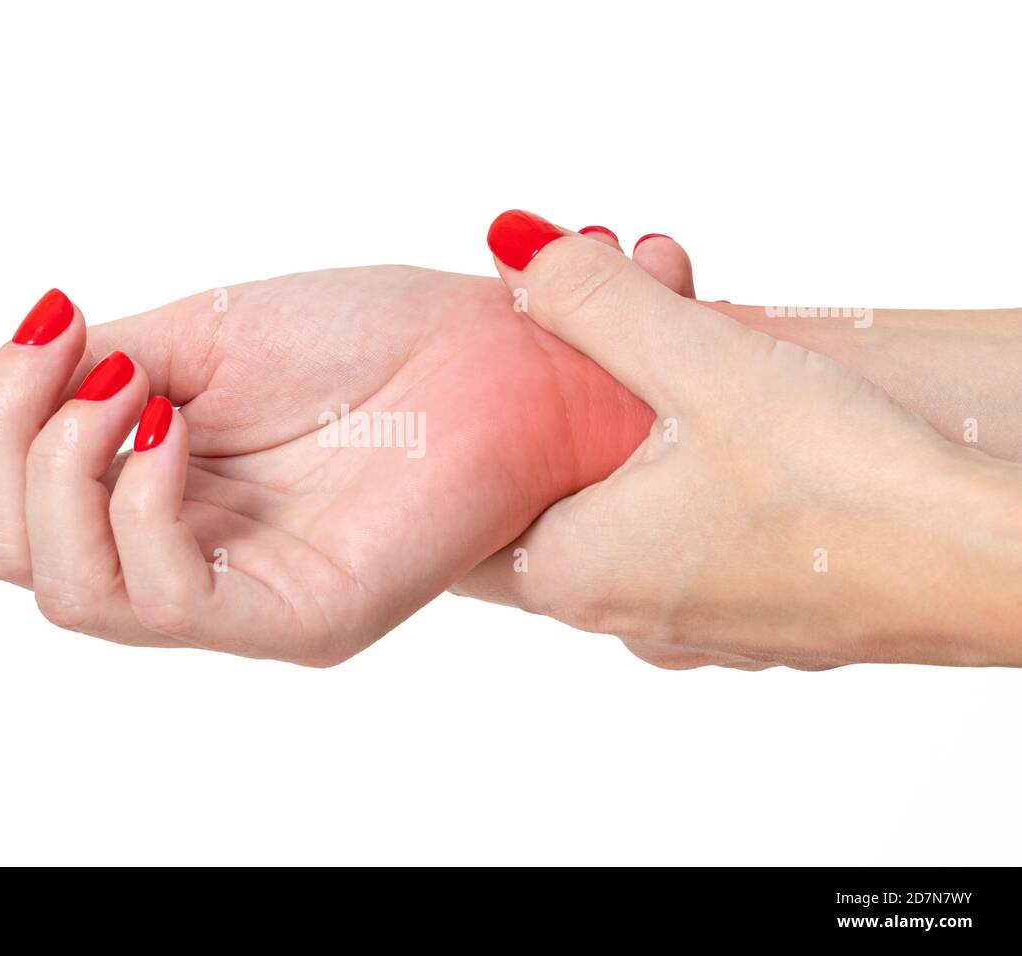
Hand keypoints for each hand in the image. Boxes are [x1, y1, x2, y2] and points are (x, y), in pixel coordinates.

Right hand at [0, 270, 655, 663]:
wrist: (498, 350)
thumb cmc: (365, 339)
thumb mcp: (196, 335)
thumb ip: (85, 369)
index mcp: (146, 499)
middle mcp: (180, 560)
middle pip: (5, 555)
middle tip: (56, 348)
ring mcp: (238, 600)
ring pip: (68, 592)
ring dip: (56, 464)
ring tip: (125, 383)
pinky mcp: (303, 618)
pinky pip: (166, 599)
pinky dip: (137, 499)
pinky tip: (175, 426)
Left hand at [458, 211, 1021, 668]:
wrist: (990, 564)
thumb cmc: (847, 485)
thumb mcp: (699, 361)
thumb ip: (594, 304)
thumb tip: (518, 252)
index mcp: (574, 572)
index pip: (467, 507)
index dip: (480, 418)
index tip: (508, 351)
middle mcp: (622, 614)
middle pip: (556, 486)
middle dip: (580, 382)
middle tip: (625, 295)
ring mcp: (695, 622)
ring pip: (628, 501)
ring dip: (644, 412)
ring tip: (692, 321)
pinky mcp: (760, 614)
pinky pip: (692, 525)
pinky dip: (695, 462)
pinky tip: (742, 407)